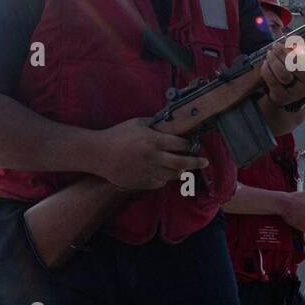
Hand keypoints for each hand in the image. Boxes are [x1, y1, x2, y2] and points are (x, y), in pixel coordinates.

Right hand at [91, 118, 208, 191]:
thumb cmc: (118, 135)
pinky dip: (164, 177)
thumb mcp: (138, 123)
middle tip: (204, 162)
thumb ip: (156, 124)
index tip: (193, 145)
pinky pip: (160, 182)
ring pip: (173, 175)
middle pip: (182, 163)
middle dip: (197, 162)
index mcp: (153, 140)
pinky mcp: (142, 182)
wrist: (99, 154)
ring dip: (180, 170)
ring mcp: (148, 171)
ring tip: (182, 166)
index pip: (181, 144)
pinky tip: (162, 171)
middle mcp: (153, 157)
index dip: (190, 145)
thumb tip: (172, 122)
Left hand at [260, 39, 304, 106]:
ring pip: (283, 74)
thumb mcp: (304, 57)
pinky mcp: (282, 97)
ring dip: (274, 60)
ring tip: (270, 53)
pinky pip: (272, 80)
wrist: (291, 92)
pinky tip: (266, 63)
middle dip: (282, 53)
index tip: (289, 43)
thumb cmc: (298, 70)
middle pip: (295, 65)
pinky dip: (267, 69)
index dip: (297, 50)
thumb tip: (287, 35)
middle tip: (276, 46)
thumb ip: (299, 46)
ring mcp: (296, 92)